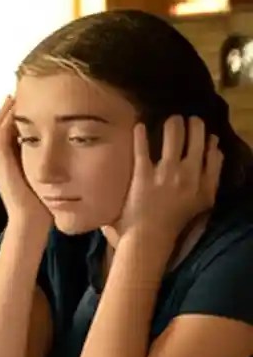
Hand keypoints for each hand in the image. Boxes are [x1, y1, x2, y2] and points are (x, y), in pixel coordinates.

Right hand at [0, 96, 52, 231]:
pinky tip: (12, 107)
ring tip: (14, 94)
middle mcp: (5, 160)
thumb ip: (58, 164)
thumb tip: (77, 147)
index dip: (20, 117)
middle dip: (9, 110)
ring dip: (4, 111)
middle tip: (19, 90)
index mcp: (16, 163)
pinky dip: (2, 121)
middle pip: (2, 128)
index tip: (31, 101)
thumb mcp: (53, 178)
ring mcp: (0, 162)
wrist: (33, 223)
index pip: (14, 134)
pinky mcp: (1, 165)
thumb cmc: (46, 204)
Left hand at [118, 115, 221, 241]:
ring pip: (174, 138)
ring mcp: (165, 174)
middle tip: (189, 119)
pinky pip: (143, 150)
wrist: (149, 237)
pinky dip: (141, 136)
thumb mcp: (204, 202)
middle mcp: (188, 175)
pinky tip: (139, 126)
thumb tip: (217, 150)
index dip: (210, 141)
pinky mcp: (143, 175)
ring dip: (173, 125)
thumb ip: (212, 177)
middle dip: (194, 126)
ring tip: (171, 119)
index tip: (207, 134)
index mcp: (204, 184)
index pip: (213, 155)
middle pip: (196, 141)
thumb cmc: (175, 222)